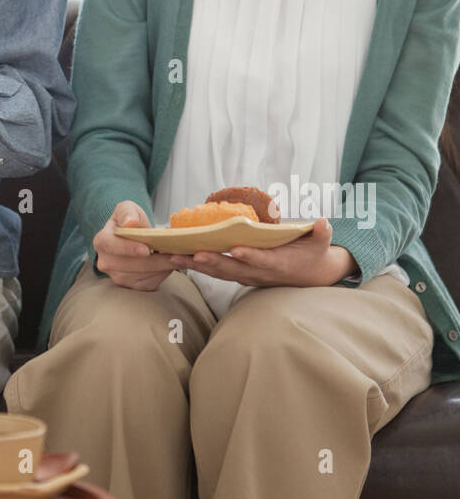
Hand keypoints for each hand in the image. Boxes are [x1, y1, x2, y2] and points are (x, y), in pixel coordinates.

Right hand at [94, 202, 179, 289]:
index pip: (113, 247)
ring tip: (178, 258)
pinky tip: (170, 264)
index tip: (146, 250)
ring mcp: (118, 277)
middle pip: (132, 265)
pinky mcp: (132, 286)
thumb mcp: (127, 208)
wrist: (131, 236)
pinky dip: (163, 275)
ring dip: (163, 268)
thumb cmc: (129, 222)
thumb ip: (127, 212)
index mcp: (102, 241)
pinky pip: (149, 284)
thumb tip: (129, 223)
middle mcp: (106, 262)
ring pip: (143, 277)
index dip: (129, 249)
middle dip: (156, 261)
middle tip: (176, 255)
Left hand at [167, 216, 358, 287]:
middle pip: (233, 269)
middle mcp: (259, 272)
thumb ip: (321, 234)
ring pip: (219, 272)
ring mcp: (247, 276)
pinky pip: (216, 271)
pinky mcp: (239, 275)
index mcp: (279, 263)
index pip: (262, 260)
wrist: (310, 276)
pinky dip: (198, 266)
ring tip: (174, 257)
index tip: (236, 250)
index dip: (250, 256)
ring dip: (197, 266)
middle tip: (192, 254)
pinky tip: (178, 258)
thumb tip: (324, 223)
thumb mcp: (321, 244)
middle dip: (213, 262)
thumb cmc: (313, 254)